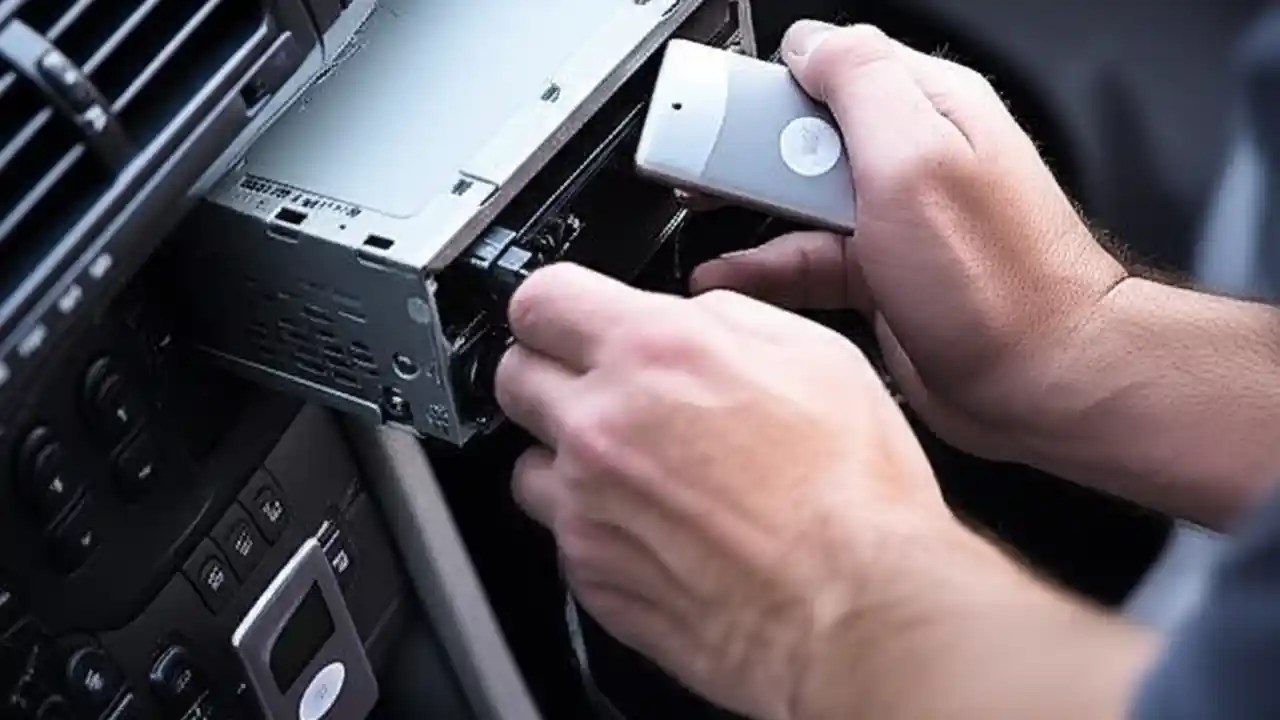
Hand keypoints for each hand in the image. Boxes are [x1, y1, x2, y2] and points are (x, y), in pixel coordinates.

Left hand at [494, 263, 954, 718]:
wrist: (858, 610)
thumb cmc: (853, 494)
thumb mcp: (816, 353)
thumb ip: (725, 318)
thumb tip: (684, 316)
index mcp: (656, 354)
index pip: (540, 299)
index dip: (554, 305)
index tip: (567, 317)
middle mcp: (602, 424)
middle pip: (514, 376)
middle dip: (551, 374)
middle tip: (603, 390)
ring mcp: (586, 505)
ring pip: (528, 460)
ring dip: (567, 457)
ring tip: (636, 472)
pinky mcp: (589, 573)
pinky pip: (560, 532)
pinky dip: (594, 523)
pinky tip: (655, 527)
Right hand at [691, 22, 1126, 464]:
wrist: (1039, 384)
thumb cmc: (998, 278)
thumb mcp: (919, 157)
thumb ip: (861, 83)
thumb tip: (809, 43)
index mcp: (927, 109)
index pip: (831, 65)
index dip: (769, 85)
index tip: (716, 113)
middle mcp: (911, 159)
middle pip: (806, 133)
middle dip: (747, 150)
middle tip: (700, 170)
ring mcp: (894, 221)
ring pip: (799, 199)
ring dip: (748, 211)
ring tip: (699, 216)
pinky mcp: (880, 277)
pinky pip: (806, 261)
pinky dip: (764, 268)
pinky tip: (728, 275)